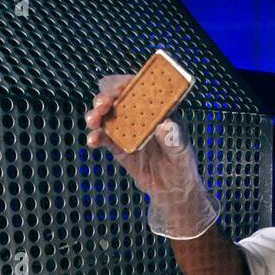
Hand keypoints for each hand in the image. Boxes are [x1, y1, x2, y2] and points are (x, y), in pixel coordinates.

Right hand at [84, 74, 219, 239]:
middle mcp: (140, 115)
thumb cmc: (182, 166)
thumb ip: (174, 140)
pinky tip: (92, 141)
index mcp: (158, 109)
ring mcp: (127, 130)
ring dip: (96, 114)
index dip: (128, 84)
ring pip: (107, 116)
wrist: (172, 190)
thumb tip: (164, 126)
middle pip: (118, 98)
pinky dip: (96, 137)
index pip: (141, 89)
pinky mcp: (119, 147)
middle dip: (107, 97)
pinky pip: (104, 138)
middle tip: (102, 104)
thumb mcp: (182, 153)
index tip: (119, 88)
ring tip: (92, 121)